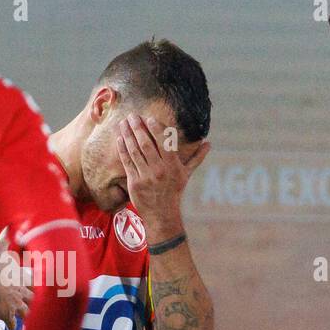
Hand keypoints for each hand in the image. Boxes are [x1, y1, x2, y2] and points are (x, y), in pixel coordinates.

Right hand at [0, 232, 32, 329]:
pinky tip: (14, 328)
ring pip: (26, 313)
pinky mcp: (7, 314)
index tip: (38, 287)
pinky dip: (13, 325)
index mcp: (19, 278)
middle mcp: (20, 292)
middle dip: (33, 301)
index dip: (33, 285)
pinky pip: (12, 323)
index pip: (31, 283)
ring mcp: (15, 305)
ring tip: (28, 319)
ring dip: (26, 315)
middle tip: (37, 305)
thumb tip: (7, 225)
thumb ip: (4, 239)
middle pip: (32, 299)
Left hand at [116, 114, 210, 229]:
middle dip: (138, 128)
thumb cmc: (175, 191)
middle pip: (146, 145)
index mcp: (172, 165)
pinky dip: (123, 150)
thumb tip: (209, 144)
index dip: (156, 130)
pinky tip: (119, 139)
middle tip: (132, 116)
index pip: (164, 143)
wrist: (162, 213)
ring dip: (127, 136)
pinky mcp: (134, 182)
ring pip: (135, 151)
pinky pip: (127, 162)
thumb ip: (197, 157)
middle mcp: (159, 170)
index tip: (149, 118)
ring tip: (123, 123)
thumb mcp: (187, 174)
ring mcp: (145, 176)